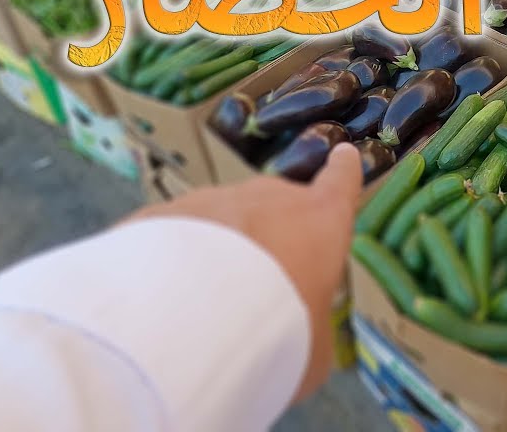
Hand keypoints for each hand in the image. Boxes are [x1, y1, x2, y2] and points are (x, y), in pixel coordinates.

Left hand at [132, 143, 362, 399]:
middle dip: (269, 237)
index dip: (342, 174)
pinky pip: (176, 236)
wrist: (190, 319)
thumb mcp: (314, 348)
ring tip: (205, 304)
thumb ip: (311, 327)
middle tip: (257, 288)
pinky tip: (165, 300)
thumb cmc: (278, 333)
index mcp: (320, 221)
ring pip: (221, 222)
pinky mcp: (163, 213)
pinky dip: (175, 259)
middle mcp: (269, 198)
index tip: (343, 157)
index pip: (340, 183)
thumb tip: (298, 335)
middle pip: (276, 208)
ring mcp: (212, 199)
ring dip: (219, 251)